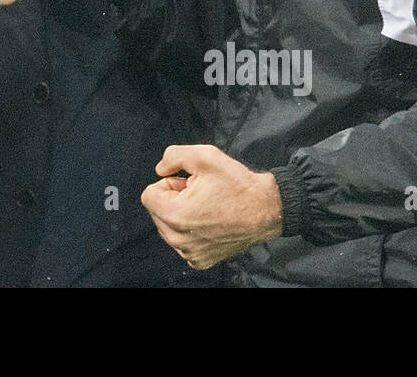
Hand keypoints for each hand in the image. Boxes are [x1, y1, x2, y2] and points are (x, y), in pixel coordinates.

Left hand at [139, 144, 283, 269]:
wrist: (267, 210)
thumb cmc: (237, 184)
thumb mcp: (204, 156)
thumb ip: (172, 156)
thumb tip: (159, 170)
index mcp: (175, 215)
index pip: (149, 195)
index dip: (168, 184)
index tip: (188, 183)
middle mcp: (178, 240)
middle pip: (157, 212)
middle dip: (174, 199)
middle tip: (200, 193)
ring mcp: (190, 253)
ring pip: (168, 227)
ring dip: (181, 214)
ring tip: (207, 206)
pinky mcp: (200, 260)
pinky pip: (182, 241)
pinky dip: (190, 230)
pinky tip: (210, 221)